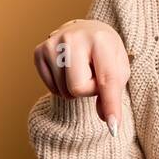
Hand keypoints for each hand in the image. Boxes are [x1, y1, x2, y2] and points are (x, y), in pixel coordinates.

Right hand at [33, 19, 129, 134]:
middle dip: (88, 90)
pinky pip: (52, 88)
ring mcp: (52, 43)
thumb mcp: (119, 70)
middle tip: (92, 74)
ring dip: (75, 88)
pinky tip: (68, 70)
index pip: (106, 80)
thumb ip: (113, 95)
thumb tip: (107, 120)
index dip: (110, 104)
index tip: (113, 126)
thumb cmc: (107, 53)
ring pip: (64, 91)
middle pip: (78, 89)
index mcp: (100, 40)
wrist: (89, 31)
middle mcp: (73, 37)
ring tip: (81, 69)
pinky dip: (62, 86)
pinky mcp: (39, 51)